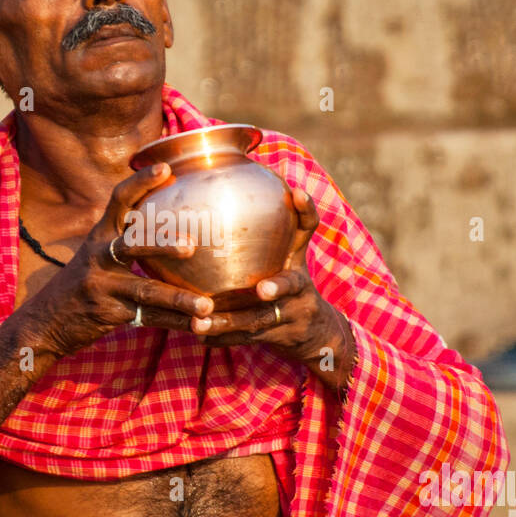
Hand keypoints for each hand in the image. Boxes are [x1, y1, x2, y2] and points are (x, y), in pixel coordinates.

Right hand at [24, 162, 214, 357]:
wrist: (43, 324)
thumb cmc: (80, 286)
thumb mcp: (95, 257)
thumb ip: (125, 242)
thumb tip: (172, 231)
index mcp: (99, 236)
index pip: (119, 200)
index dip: (141, 182)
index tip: (166, 167)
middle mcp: (99, 256)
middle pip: (132, 244)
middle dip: (163, 244)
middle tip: (192, 246)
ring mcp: (102, 285)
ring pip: (146, 289)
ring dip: (179, 298)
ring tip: (207, 305)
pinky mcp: (108, 313)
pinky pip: (148, 317)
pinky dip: (176, 323)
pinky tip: (200, 327)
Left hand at [192, 187, 354, 387]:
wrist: (316, 331)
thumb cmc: (289, 283)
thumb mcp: (287, 253)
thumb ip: (268, 226)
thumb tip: (228, 178)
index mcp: (297, 258)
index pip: (308, 228)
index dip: (307, 210)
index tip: (297, 192)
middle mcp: (300, 286)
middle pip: (292, 285)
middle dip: (278, 286)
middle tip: (261, 289)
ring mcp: (292, 315)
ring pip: (259, 320)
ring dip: (229, 323)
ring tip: (200, 324)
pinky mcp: (279, 337)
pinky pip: (246, 338)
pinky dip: (223, 338)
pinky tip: (200, 337)